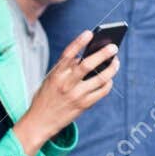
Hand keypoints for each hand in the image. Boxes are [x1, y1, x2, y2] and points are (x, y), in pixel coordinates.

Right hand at [19, 31, 119, 148]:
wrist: (39, 122)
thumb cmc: (46, 97)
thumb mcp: (50, 80)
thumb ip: (66, 69)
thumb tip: (90, 57)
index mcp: (55, 75)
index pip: (68, 54)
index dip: (79, 42)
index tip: (90, 33)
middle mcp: (66, 84)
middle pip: (88, 65)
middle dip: (103, 54)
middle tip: (114, 47)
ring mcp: (75, 95)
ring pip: (100, 78)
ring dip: (111, 68)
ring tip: (115, 62)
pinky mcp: (83, 105)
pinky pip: (102, 91)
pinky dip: (108, 83)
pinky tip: (109, 79)